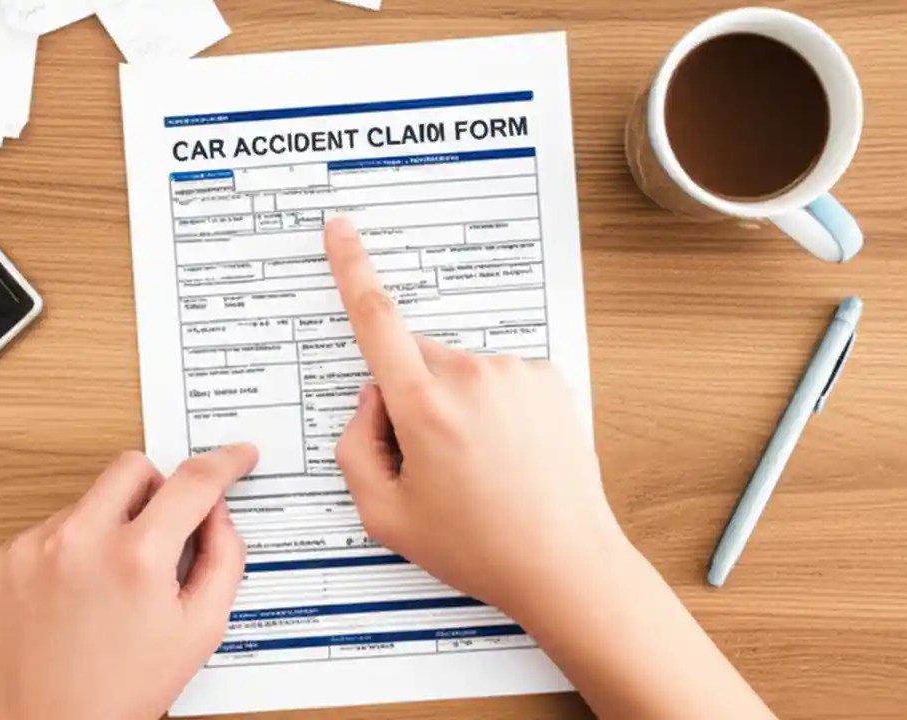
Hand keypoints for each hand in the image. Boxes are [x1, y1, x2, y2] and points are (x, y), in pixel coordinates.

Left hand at [0, 445, 257, 719]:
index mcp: (136, 557)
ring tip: (110, 585)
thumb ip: (224, 558)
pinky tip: (76, 594)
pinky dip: (70, 549)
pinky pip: (49, 528)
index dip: (223, 463)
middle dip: (158, 488)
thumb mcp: (202, 629)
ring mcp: (34, 548)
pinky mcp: (3, 560)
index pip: (192, 483)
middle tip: (163, 532)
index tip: (235, 456)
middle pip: (132, 467)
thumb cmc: (124, 690)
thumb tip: (217, 513)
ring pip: (88, 500)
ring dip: (109, 524)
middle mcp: (80, 541)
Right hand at [324, 218, 626, 619]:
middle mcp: (472, 377)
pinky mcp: (548, 379)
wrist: (566, 565)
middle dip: (408, 396)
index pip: (376, 320)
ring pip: (457, 372)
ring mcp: (515, 374)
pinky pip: (497, 380)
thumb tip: (372, 399)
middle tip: (429, 461)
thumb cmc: (476, 547)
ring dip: (453, 405)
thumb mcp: (384, 515)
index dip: (353, 269)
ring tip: (478, 468)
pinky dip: (492, 408)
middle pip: (415, 360)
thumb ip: (355, 447)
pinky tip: (507, 455)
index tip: (340, 230)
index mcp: (425, 407)